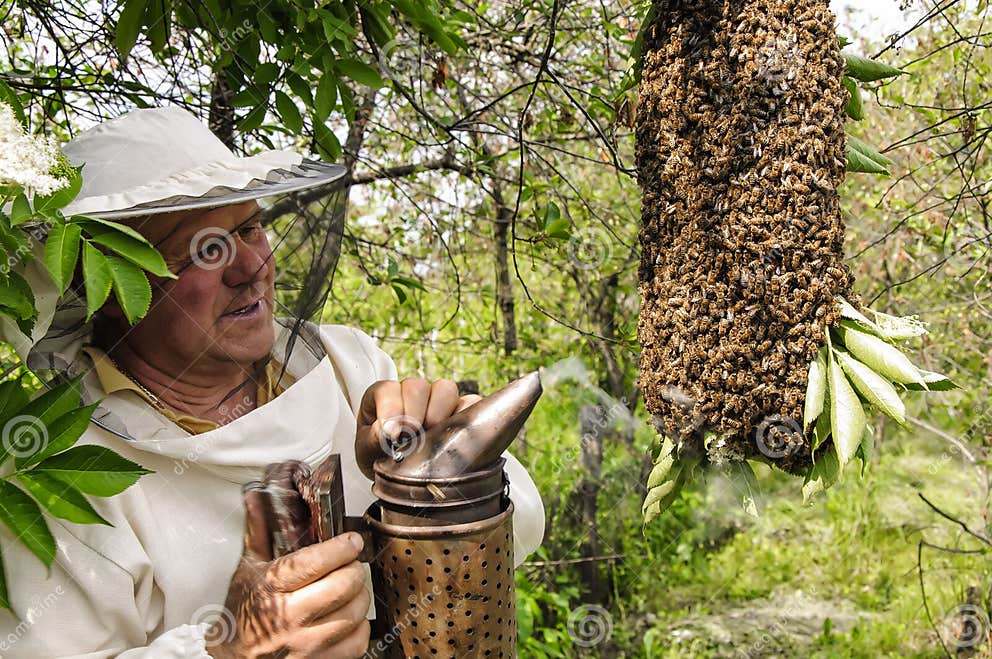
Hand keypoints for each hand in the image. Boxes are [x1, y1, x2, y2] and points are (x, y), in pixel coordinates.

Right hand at [207, 489, 370, 658]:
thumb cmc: (242, 614)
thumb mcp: (247, 569)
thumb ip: (259, 531)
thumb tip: (256, 496)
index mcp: (271, 587)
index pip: (315, 562)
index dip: (342, 547)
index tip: (352, 541)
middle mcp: (289, 617)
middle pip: (343, 585)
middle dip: (354, 569)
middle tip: (350, 565)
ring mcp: (304, 644)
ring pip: (355, 613)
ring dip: (360, 597)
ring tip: (350, 590)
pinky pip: (357, 643)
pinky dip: (360, 627)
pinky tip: (348, 618)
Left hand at [355, 378, 481, 479]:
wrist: (397, 472)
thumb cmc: (378, 456)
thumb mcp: (366, 451)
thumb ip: (372, 440)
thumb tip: (387, 431)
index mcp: (384, 396)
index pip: (387, 389)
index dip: (391, 407)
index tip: (392, 433)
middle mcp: (411, 393)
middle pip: (417, 386)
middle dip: (415, 412)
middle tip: (412, 436)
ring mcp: (438, 400)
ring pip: (445, 389)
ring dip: (439, 413)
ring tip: (432, 438)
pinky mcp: (461, 410)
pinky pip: (471, 403)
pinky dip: (466, 416)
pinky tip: (454, 438)